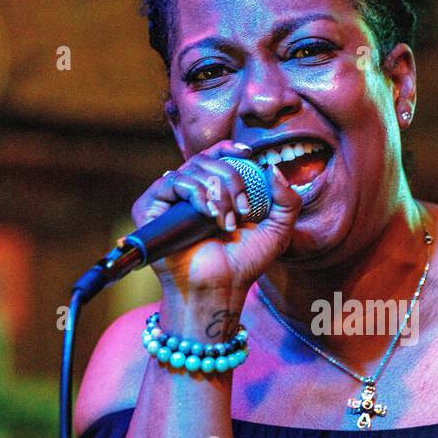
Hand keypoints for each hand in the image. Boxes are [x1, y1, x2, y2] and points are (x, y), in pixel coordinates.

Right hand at [131, 139, 301, 298]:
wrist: (220, 288)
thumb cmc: (244, 263)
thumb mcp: (278, 230)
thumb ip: (287, 200)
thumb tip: (273, 168)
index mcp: (213, 192)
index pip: (214, 156)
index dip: (229, 149)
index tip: (249, 154)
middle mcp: (189, 193)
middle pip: (207, 159)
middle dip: (231, 179)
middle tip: (243, 210)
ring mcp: (168, 200)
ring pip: (192, 169)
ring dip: (217, 192)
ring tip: (227, 222)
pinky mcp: (150, 208)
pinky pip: (171, 182)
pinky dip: (195, 193)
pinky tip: (209, 215)